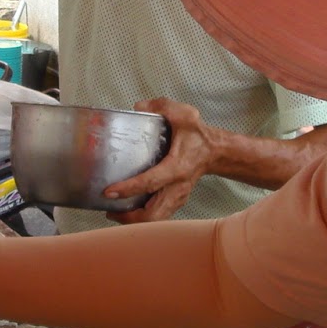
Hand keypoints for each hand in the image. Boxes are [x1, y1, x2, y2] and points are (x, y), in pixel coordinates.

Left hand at [103, 98, 217, 223]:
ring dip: (135, 221)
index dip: (129, 188)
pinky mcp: (176, 200)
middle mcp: (177, 187)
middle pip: (153, 215)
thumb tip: (138, 107)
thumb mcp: (184, 114)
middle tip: (110, 209)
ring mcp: (178, 197)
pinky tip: (129, 208)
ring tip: (115, 212)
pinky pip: (159, 216)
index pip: (151, 182)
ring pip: (156, 220)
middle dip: (129, 218)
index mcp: (177, 167)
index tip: (109, 191)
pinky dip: (143, 217)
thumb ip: (162, 106)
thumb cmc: (199, 136)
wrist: (217, 152)